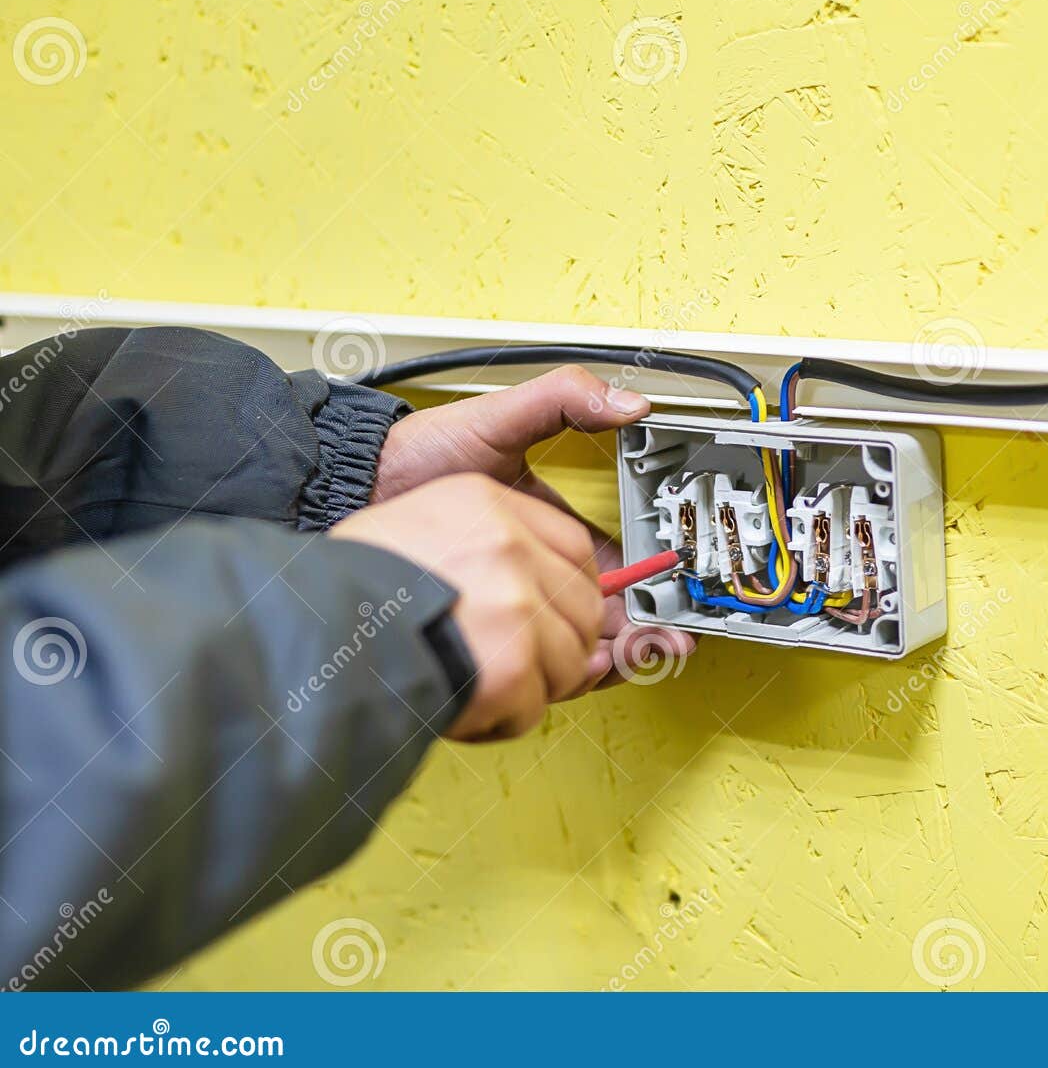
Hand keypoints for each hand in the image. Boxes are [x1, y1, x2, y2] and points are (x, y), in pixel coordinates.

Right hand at [332, 473, 603, 741]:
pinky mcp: (512, 663)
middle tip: (506, 663)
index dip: (569, 593)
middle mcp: (507, 545)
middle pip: (584, 608)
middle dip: (556, 648)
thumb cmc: (343, 594)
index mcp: (483, 502)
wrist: (301, 635)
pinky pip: (535, 707)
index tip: (554, 618)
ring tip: (469, 682)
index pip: (574, 546)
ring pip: (568, 662)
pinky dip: (499, 722)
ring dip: (527, 689)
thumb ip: (496, 561)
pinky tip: (459, 706)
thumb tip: (576, 625)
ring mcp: (515, 604)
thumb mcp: (416, 534)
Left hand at [371, 366, 694, 686]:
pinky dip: (562, 667)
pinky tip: (575, 667)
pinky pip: (535, 656)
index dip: (652, 592)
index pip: (618, 570)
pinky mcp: (485, 624)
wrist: (354, 488)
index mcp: (556, 529)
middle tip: (659, 645)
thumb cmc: (419, 455)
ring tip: (620, 658)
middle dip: (640, 634)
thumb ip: (561, 400)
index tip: (673, 608)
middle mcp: (540, 570)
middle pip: (608, 615)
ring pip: (578, 642)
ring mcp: (513, 601)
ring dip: (610, 655)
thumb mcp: (497, 418)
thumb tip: (628, 403)